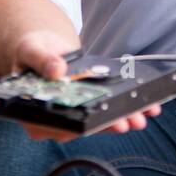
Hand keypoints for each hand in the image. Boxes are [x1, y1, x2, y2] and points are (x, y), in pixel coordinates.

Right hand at [6, 29, 163, 142]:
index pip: (57, 126)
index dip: (78, 127)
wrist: (44, 47)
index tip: (96, 123)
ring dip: (120, 119)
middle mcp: (54, 120)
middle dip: (107, 124)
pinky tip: (143, 108)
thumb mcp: (32, 50)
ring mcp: (73, 115)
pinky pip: (106, 111)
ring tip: (140, 117)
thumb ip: (42, 60)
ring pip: (98, 122)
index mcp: (33, 113)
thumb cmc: (33, 52)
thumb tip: (57, 70)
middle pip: (82, 127)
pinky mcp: (88, 107)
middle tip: (126, 122)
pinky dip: (124, 109)